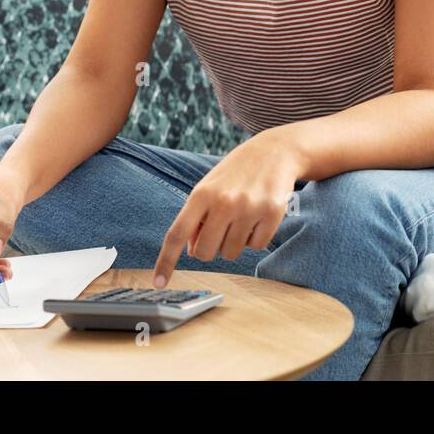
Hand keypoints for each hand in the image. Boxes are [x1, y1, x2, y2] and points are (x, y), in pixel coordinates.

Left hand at [152, 129, 302, 287]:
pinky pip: (256, 246)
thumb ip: (196, 217)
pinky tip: (258, 216)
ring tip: (241, 216)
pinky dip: (255, 237)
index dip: (166, 260)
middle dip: (210, 248)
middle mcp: (224, 202)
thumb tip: (191, 250)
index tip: (159, 282)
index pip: (177, 233)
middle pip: (205, 253)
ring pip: (231, 252)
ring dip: (234, 242)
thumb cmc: (236, 173)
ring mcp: (249, 209)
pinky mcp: (272, 214)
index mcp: (202, 194)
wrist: (274, 151)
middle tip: (219, 230)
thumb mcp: (209, 187)